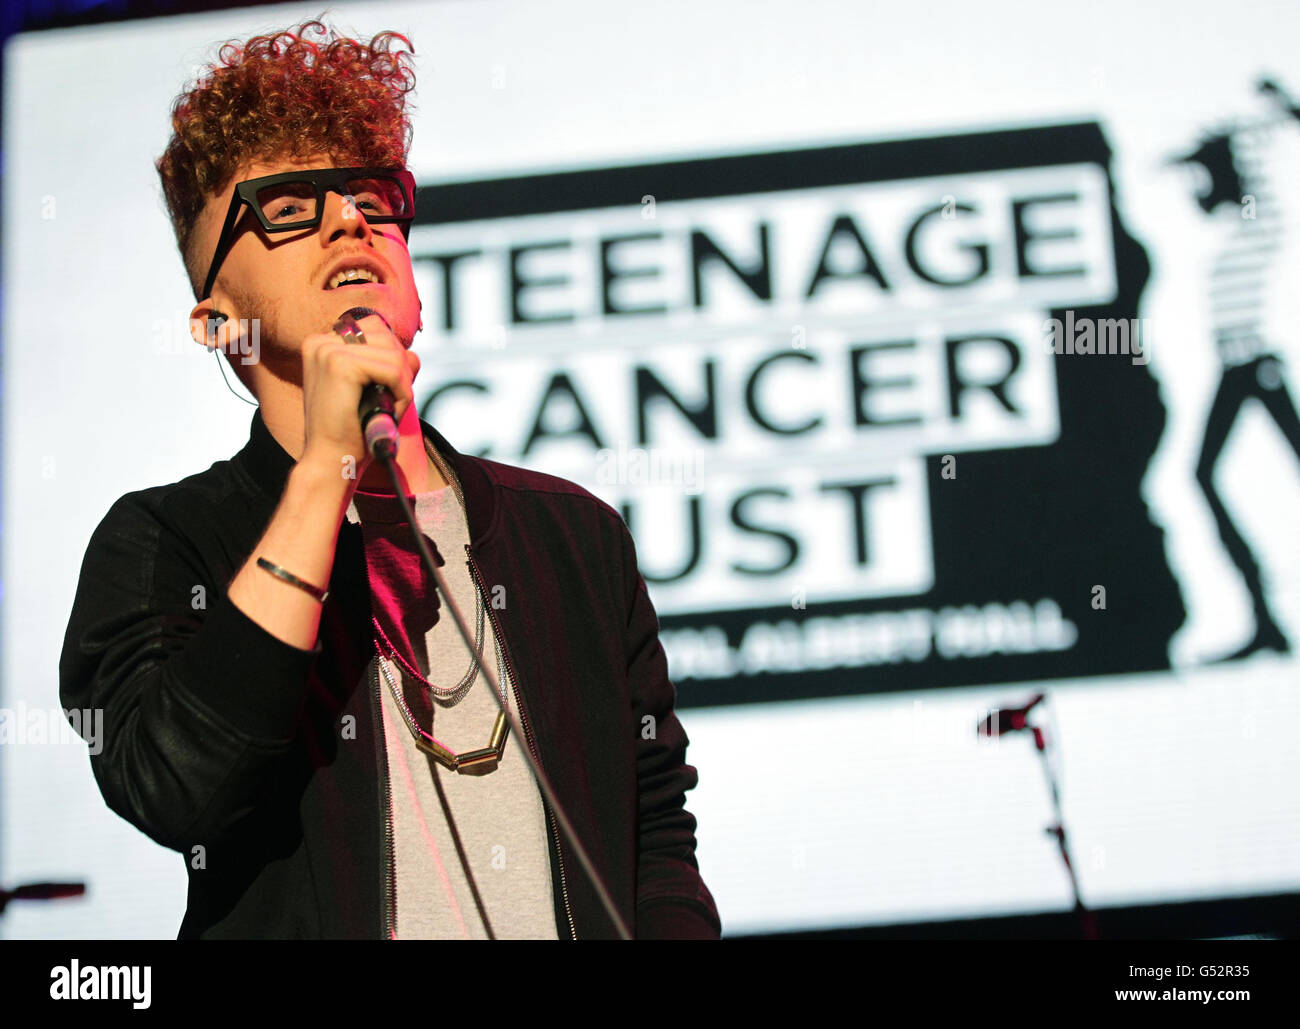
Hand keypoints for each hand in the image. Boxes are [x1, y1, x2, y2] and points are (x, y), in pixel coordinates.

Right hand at [298, 314, 420, 481]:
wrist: (331, 461)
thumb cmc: (351, 431)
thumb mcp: (373, 392)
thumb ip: (392, 369)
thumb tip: (413, 355)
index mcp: (321, 345)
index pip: (375, 329)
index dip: (392, 358)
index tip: (387, 389)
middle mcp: (320, 342)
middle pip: (385, 336)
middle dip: (400, 370)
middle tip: (392, 402)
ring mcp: (327, 351)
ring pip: (393, 353)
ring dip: (403, 385)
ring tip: (389, 410)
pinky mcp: (340, 364)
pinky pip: (393, 369)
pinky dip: (402, 392)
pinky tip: (390, 411)